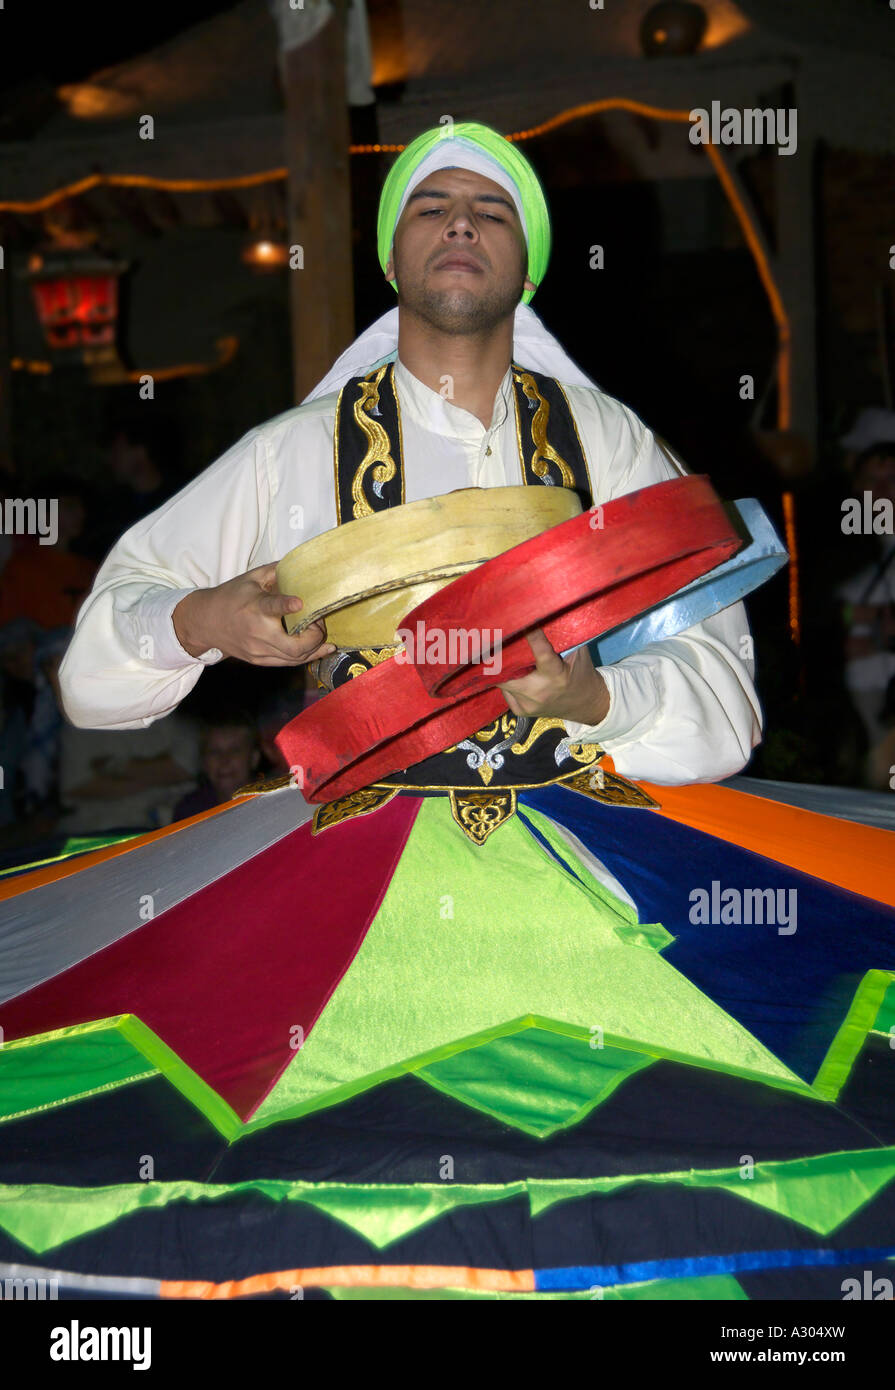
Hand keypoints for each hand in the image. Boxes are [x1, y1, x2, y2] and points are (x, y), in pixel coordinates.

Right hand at [173, 562, 336, 666]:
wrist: (206, 622)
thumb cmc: (231, 597)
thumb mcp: (251, 578)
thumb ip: (276, 571)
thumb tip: (300, 564)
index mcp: (255, 608)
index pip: (272, 607)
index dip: (287, 605)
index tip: (300, 603)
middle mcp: (258, 633)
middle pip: (294, 646)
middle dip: (315, 636)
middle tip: (319, 623)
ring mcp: (259, 651)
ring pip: (295, 658)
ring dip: (314, 648)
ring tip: (322, 635)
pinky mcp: (260, 661)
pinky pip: (288, 663)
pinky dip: (306, 656)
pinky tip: (320, 650)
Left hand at [497, 628, 609, 724]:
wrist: (586, 704)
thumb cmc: (581, 673)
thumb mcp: (579, 653)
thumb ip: (564, 637)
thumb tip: (547, 614)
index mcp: (557, 675)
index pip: (541, 652)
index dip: (531, 635)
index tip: (521, 620)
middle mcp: (540, 692)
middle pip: (507, 671)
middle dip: (498, 656)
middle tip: (493, 639)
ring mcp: (528, 704)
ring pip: (502, 681)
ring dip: (502, 668)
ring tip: (500, 653)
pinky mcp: (520, 711)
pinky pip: (505, 691)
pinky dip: (507, 680)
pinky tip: (513, 673)